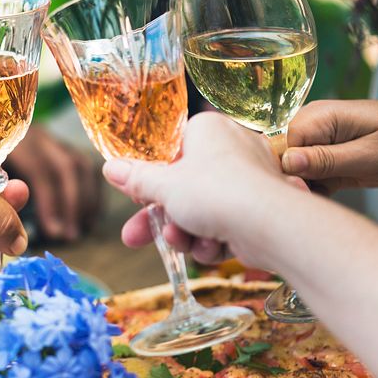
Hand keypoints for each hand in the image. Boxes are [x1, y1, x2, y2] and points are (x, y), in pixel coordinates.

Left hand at [5, 125, 99, 240]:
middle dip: (71, 204)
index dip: (49, 203)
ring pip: (81, 165)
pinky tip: (88, 219)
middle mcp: (37, 136)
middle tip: (69, 236)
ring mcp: (52, 140)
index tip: (53, 232)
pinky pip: (86, 168)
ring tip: (79, 231)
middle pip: (66, 166)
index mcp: (12, 141)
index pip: (40, 170)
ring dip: (85, 200)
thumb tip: (15, 214)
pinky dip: (91, 193)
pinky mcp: (63, 148)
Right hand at [102, 112, 301, 269]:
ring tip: (182, 243)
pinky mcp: (259, 210)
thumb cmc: (214, 191)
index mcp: (208, 129)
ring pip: (202, 211)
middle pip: (184, 187)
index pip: (171, 151)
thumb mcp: (162, 185)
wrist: (269, 225)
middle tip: (136, 236)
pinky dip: (214, 239)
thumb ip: (135, 178)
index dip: (151, 179)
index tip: (137, 198)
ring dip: (187, 232)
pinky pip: (225, 224)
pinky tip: (211, 247)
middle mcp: (232, 149)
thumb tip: (108, 167)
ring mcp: (249, 180)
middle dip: (162, 217)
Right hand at [282, 98, 377, 193]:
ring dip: (306, 189)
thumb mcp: (370, 155)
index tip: (306, 191)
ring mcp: (317, 142)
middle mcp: (311, 126)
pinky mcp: (325, 157)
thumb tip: (287, 162)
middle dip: (295, 183)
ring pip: (293, 172)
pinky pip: (308, 177)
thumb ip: (326, 159)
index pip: (280, 148)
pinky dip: (316, 190)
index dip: (288, 173)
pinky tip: (330, 197)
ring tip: (328, 197)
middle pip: (281, 160)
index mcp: (318, 117)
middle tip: (319, 197)